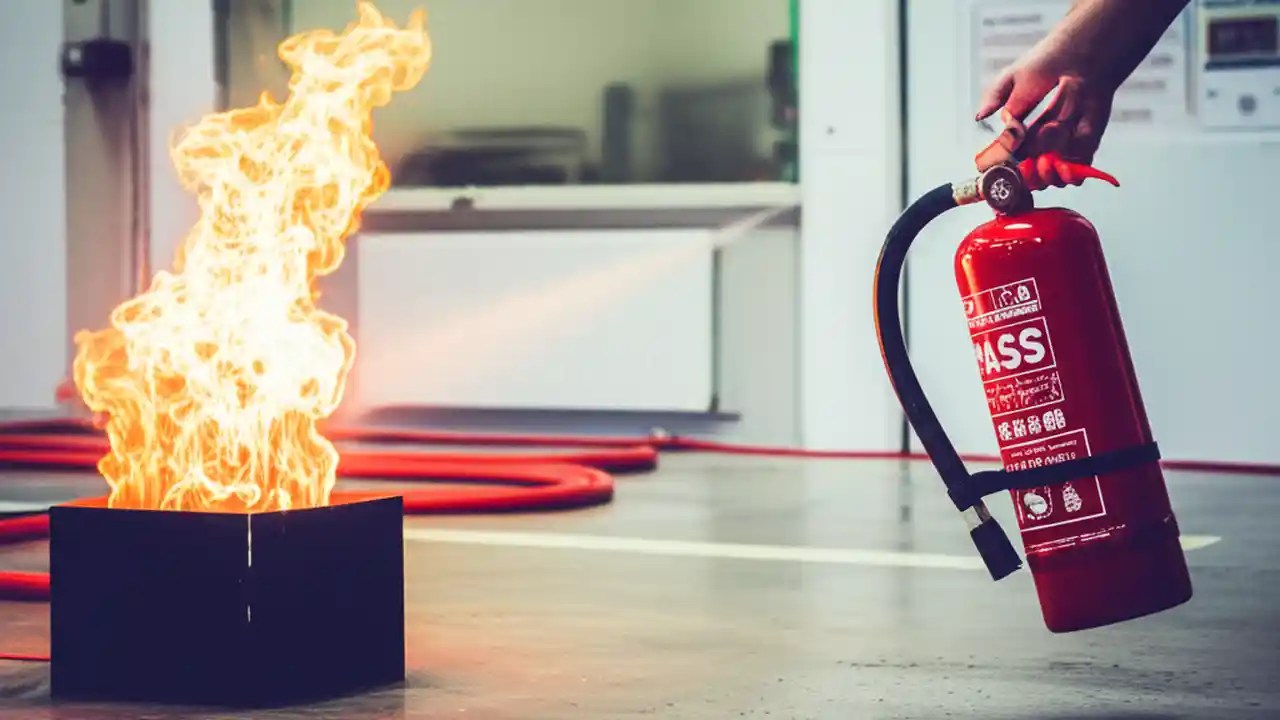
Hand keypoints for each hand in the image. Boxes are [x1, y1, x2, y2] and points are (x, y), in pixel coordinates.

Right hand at [975, 37, 1118, 186]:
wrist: (1082, 54)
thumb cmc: (1048, 61)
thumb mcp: (1011, 79)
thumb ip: (995, 99)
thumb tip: (979, 116)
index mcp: (1023, 130)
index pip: (1011, 157)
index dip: (1007, 166)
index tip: (1004, 169)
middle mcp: (1043, 139)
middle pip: (1031, 171)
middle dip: (1027, 175)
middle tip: (1025, 168)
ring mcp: (1065, 143)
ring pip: (1052, 175)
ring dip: (1045, 174)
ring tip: (1044, 161)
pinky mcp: (1087, 143)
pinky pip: (1078, 170)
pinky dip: (1069, 174)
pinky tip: (1061, 164)